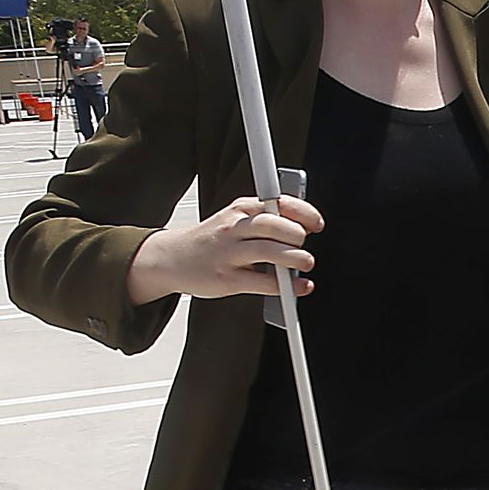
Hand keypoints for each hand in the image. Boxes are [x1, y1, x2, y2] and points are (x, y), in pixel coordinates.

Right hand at [127, 195, 321, 305]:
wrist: (172, 258)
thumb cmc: (211, 239)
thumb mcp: (234, 219)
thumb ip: (264, 220)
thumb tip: (303, 227)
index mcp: (241, 209)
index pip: (278, 202)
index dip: (303, 213)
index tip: (317, 224)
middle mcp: (234, 227)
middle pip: (275, 224)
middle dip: (298, 235)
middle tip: (304, 244)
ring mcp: (229, 253)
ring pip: (270, 251)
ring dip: (295, 258)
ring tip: (305, 262)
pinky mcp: (227, 278)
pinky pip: (263, 282)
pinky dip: (286, 287)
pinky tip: (298, 287)